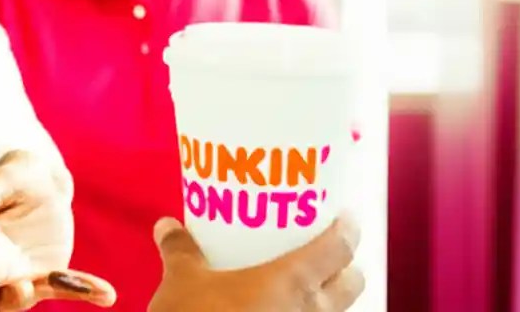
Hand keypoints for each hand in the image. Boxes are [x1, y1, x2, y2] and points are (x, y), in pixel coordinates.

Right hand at [0, 150, 114, 310]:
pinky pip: (64, 287)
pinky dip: (84, 292)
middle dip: (6, 296)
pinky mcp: (48, 276)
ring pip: (24, 295)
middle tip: (22, 290)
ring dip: (37, 295)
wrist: (43, 186)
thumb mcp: (4, 176)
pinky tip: (106, 296)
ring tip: (62, 286)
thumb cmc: (17, 177)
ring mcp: (20, 275)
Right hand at [149, 215, 364, 311]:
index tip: (344, 217)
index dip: (348, 229)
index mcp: (294, 282)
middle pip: (352, 284)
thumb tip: (168, 225)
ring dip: (326, 301)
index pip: (339, 249)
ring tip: (300, 291)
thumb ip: (180, 249)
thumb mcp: (181, 282)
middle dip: (345, 268)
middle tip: (323, 255)